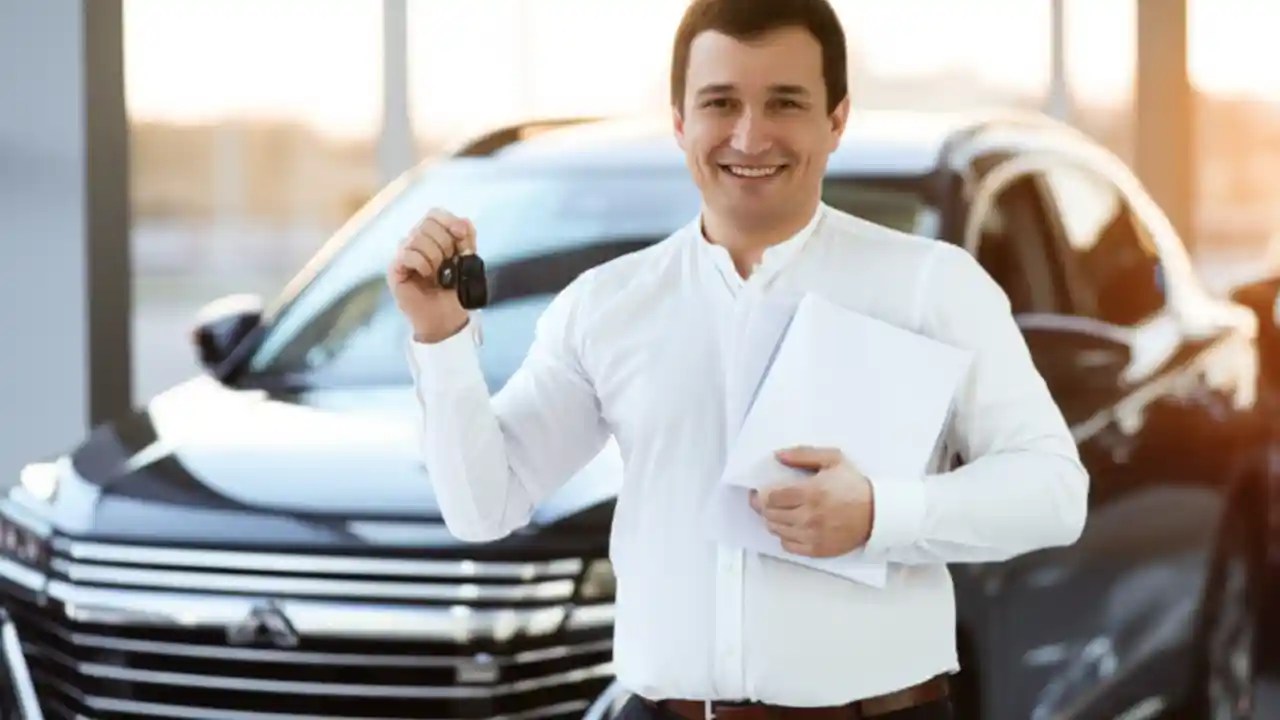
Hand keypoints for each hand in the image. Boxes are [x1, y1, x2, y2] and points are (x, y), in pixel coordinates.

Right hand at [387, 207, 475, 342]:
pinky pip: (408, 254)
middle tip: (449, 262)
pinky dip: (422, 264)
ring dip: (435, 257)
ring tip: (438, 273)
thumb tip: (463, 222)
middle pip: (427, 224)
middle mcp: (415, 241)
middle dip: (445, 243)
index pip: (435, 214)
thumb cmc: (454, 289)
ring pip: (418, 238)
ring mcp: (403, 253)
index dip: (449, 221)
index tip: (461, 235)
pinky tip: (427, 275)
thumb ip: (467, 239)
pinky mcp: (395, 269)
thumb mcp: (467, 260)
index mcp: (432, 236)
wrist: (446, 317)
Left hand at [749, 446, 873, 557]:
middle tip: (764, 502)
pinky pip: (788, 546)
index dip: (761, 494)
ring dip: (772, 521)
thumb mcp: (832, 459)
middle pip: (771, 515)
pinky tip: (790, 528)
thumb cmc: (854, 485)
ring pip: (777, 531)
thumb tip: (778, 455)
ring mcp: (812, 535)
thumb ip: (803, 454)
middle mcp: (809, 516)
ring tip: (777, 513)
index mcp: (811, 493)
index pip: (771, 498)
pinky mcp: (817, 549)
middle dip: (763, 507)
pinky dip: (784, 537)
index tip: (759, 491)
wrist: (877, 513)